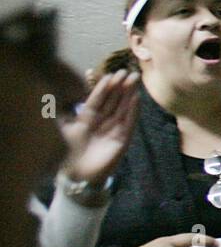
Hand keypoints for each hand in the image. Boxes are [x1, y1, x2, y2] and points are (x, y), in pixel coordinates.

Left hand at [61, 69, 139, 187]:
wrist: (77, 174)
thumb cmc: (68, 153)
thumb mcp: (63, 128)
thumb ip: (64, 112)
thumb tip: (58, 93)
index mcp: (88, 118)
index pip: (98, 99)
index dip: (104, 87)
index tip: (111, 74)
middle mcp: (102, 122)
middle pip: (113, 101)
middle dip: (120, 86)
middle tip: (128, 72)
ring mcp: (114, 130)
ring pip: (122, 108)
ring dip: (129, 94)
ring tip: (134, 80)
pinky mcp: (123, 140)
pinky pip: (129, 123)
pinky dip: (133, 111)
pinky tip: (136, 99)